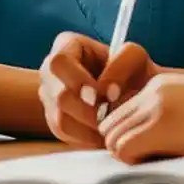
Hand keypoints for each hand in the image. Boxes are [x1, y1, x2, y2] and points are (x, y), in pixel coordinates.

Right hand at [38, 33, 161, 147]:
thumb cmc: (133, 71)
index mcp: (66, 46)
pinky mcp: (53, 119)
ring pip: (59, 119)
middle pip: (58, 95)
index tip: (103, 95)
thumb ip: (122, 65)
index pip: (59, 62)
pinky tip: (103, 132)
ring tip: (110, 124)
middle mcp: (51, 71)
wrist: (133, 93)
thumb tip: (105, 91)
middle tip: (109, 115)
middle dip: (87, 110)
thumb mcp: (135, 58)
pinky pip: (63, 134)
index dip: (78, 81)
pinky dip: (85, 137)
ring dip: (88, 126)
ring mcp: (49, 96)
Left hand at [98, 73, 183, 163]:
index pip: (121, 114)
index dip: (128, 139)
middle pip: (110, 125)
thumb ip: (168, 121)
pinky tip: (161, 166)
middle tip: (148, 165)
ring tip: (159, 165)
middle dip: (123, 148)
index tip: (147, 156)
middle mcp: (153, 90)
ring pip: (113, 139)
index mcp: (161, 84)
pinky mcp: (160, 126)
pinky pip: (123, 151)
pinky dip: (134, 165)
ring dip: (129, 158)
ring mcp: (155, 106)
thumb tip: (141, 148)